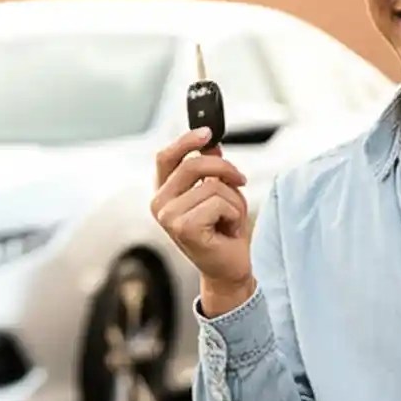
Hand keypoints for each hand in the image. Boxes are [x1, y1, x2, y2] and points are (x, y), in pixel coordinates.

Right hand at [151, 127, 254, 312]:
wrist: (228, 268)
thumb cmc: (222, 231)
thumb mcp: (217, 193)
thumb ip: (210, 170)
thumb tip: (211, 144)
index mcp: (163, 193)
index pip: (166, 156)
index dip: (186, 141)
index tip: (208, 133)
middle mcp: (159, 204)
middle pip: (194, 164)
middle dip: (225, 169)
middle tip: (240, 180)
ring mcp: (168, 217)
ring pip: (212, 185)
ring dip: (233, 201)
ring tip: (229, 218)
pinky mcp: (184, 228)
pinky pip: (219, 203)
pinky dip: (234, 214)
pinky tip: (228, 230)